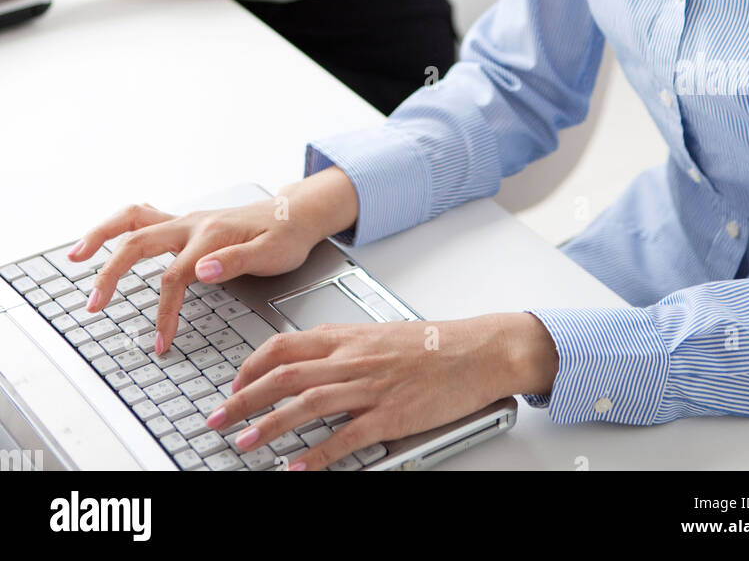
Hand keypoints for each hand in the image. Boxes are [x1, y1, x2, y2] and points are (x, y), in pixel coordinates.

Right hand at [68, 184, 332, 353]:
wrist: (297, 212)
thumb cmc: (286, 236)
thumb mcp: (272, 254)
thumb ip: (235, 262)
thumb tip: (201, 270)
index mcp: (211, 235)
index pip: (173, 278)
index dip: (163, 313)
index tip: (160, 343)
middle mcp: (192, 224)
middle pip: (138, 242)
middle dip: (110, 272)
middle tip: (93, 304)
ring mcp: (186, 221)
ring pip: (134, 219)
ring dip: (102, 235)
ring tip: (76, 255)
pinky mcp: (185, 224)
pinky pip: (143, 218)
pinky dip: (119, 229)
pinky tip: (106, 242)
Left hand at [209, 313, 520, 471]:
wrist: (476, 350)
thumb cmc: (432, 344)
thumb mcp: (378, 334)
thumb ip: (342, 347)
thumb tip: (310, 360)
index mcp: (347, 337)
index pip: (283, 346)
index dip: (250, 368)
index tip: (232, 387)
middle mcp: (352, 359)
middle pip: (283, 375)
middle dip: (243, 399)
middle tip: (217, 418)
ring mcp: (370, 386)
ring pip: (306, 403)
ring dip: (269, 425)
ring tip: (243, 443)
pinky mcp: (391, 415)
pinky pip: (346, 436)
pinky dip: (318, 454)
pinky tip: (297, 468)